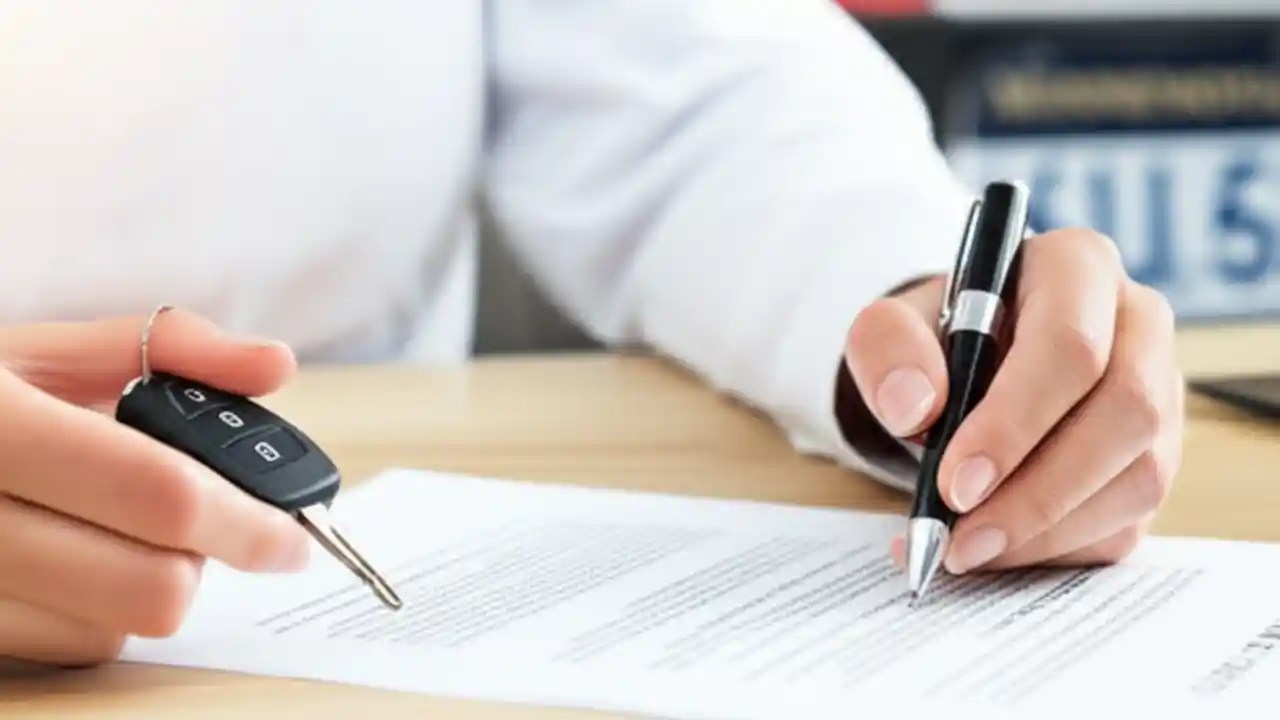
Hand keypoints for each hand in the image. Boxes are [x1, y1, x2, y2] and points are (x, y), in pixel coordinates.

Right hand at [0, 310, 311, 666]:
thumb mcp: (47, 353)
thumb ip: (166, 347)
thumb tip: (274, 365)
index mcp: (2, 424)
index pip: (161, 494)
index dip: (247, 521)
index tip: (293, 534)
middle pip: (151, 588)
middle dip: (202, 558)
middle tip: (207, 527)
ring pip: (116, 628)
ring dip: (147, 583)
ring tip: (111, 524)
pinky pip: (70, 649)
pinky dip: (97, 612)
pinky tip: (71, 556)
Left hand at [844, 229, 1184, 573]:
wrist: (963, 365)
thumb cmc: (936, 339)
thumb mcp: (889, 328)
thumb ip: (886, 350)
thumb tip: (913, 408)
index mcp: (1075, 266)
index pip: (1069, 346)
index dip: (1015, 423)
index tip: (955, 484)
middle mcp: (1138, 322)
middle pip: (1124, 412)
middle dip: (1037, 490)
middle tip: (960, 537)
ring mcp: (1160, 392)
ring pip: (1138, 475)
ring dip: (1047, 530)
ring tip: (963, 551)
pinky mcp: (1156, 456)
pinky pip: (1128, 519)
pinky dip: (1057, 549)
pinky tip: (994, 553)